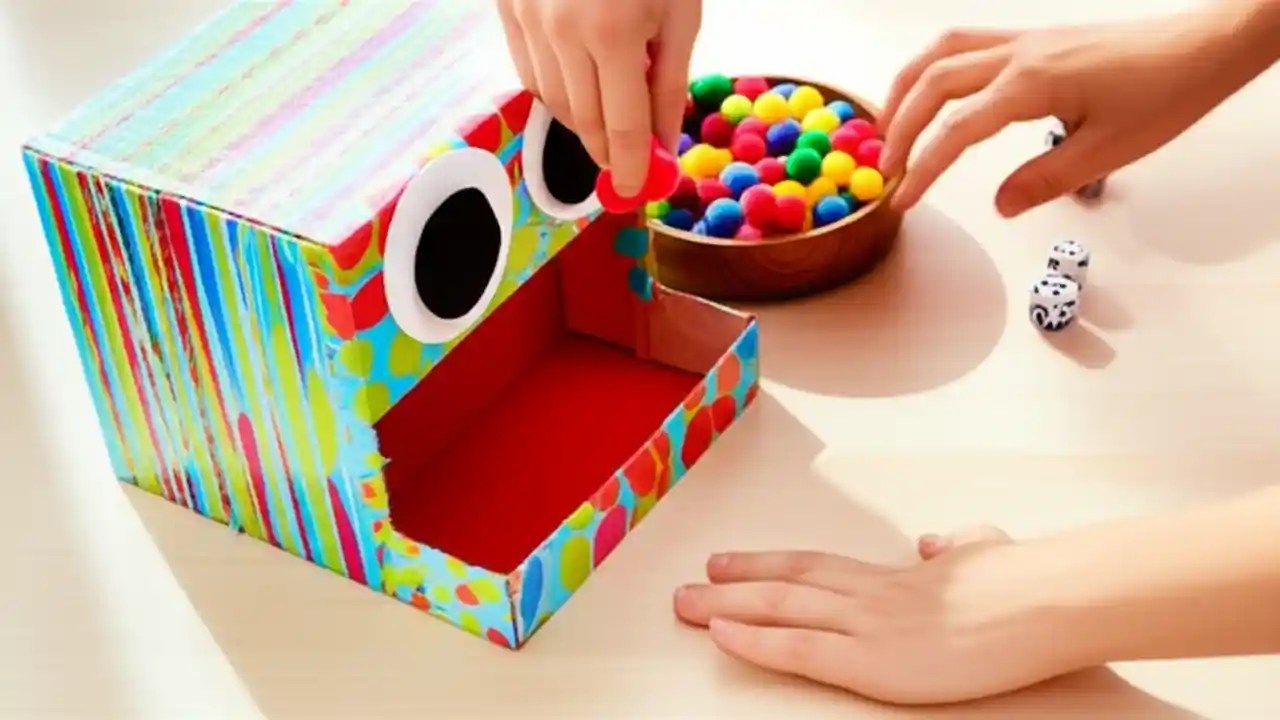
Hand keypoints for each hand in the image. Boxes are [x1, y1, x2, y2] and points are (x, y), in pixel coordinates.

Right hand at [496, 0, 701, 196]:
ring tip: (608, 105)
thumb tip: (660, 147)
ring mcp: (527, 17)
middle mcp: (560, 30)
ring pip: (552, 101)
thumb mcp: (681, 13)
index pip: (621, 126)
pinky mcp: (508, 6)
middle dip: (606, 151)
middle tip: (625, 161)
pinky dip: (555, 88)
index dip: (630, 166)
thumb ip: (669, 85)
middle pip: (583, 121)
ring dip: (583, 117)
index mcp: (613, 31)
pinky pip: (528, 71)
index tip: (634, 190)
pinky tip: (579, 76)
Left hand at [674, 526, 1090, 704]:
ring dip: (725, 609)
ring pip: (779, 609)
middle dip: (730, 586)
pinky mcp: (873, 661)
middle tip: (686, 587)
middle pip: (785, 582)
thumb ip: (955, 543)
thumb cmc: (1024, 578)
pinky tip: (722, 638)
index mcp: (894, 575)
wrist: (1043, 598)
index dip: (768, 563)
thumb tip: (932, 541)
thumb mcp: (985, 548)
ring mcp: (866, 625)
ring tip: (683, 607)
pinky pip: (799, 649)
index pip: (816, 565)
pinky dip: (755, 642)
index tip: (729, 562)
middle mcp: (869, 594)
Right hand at [879, 1, 1279, 215]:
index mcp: (1033, 83)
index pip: (958, 128)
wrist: (1202, 48)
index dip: (925, 166)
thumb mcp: (1107, 154)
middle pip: (934, 82)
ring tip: (888, 124)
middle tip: (885, 167)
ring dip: (907, 87)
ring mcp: (1024, 40)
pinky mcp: (1034, 40)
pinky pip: (966, 43)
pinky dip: (934, 69)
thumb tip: (999, 205)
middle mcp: (1020, 53)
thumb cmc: (1164, 94)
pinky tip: (931, 94)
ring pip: (943, 52)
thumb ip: (1044, 180)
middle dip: (900, 126)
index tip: (903, 197)